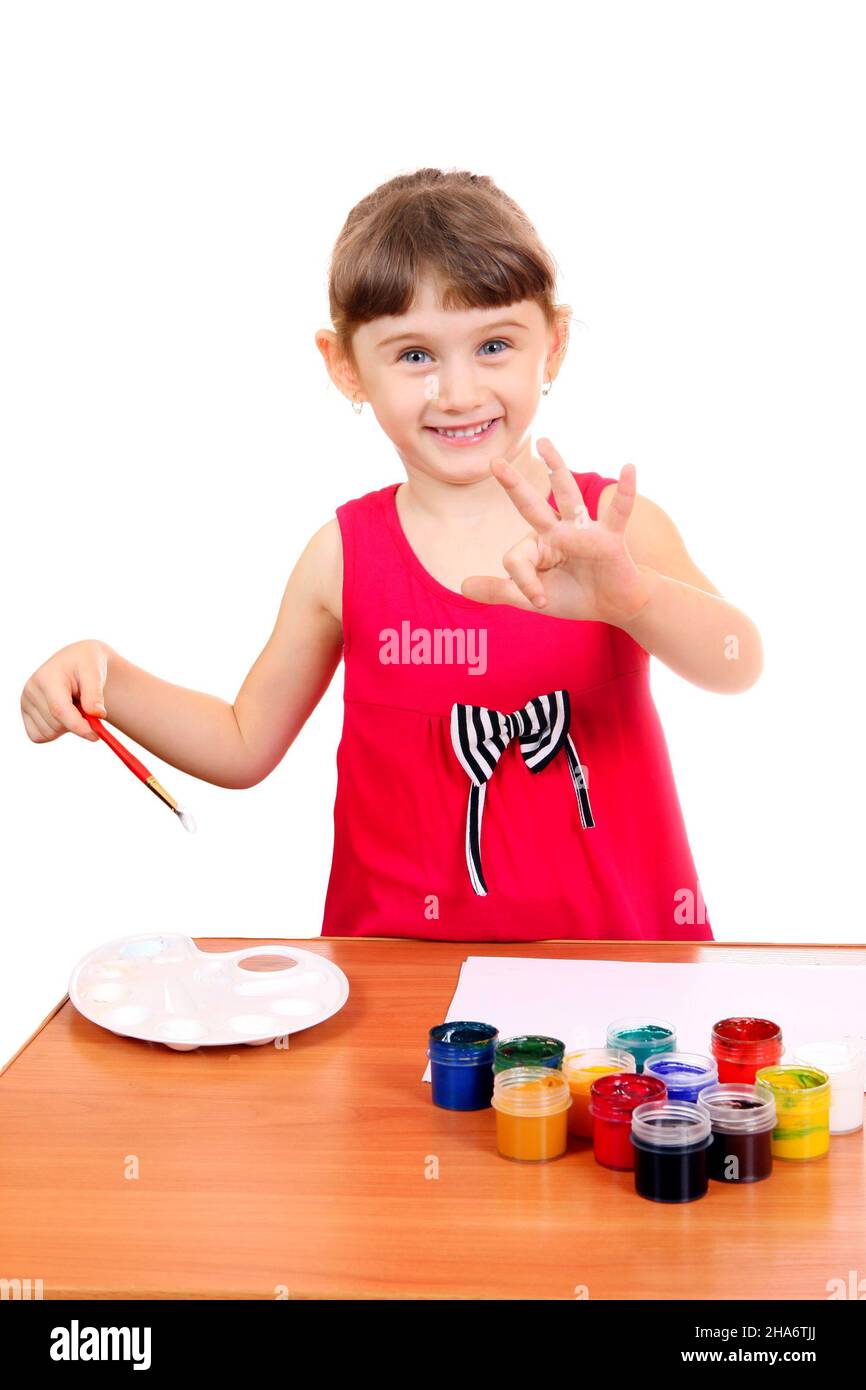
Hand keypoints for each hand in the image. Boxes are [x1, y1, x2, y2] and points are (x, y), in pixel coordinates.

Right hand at [21, 639, 109, 742]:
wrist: (76, 662)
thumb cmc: (86, 666)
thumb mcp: (95, 672)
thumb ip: (94, 694)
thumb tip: (97, 714)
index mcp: (46, 677)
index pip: (59, 710)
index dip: (78, 726)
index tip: (96, 736)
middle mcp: (31, 690)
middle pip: (56, 724)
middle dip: (77, 722)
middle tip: (86, 706)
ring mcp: (25, 703)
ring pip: (49, 733)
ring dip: (67, 726)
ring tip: (73, 705)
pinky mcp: (26, 715)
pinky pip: (40, 737)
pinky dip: (55, 732)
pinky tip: (63, 715)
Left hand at [460, 438, 653, 624]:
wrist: (615, 605)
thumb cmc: (575, 595)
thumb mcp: (534, 598)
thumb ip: (500, 590)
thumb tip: (462, 584)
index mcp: (539, 543)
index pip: (516, 558)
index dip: (524, 582)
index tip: (538, 601)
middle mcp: (559, 530)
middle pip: (532, 505)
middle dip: (513, 485)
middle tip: (494, 462)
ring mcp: (585, 531)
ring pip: (568, 496)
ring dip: (558, 468)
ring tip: (545, 443)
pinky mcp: (610, 538)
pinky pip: (618, 512)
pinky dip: (626, 491)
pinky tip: (628, 468)